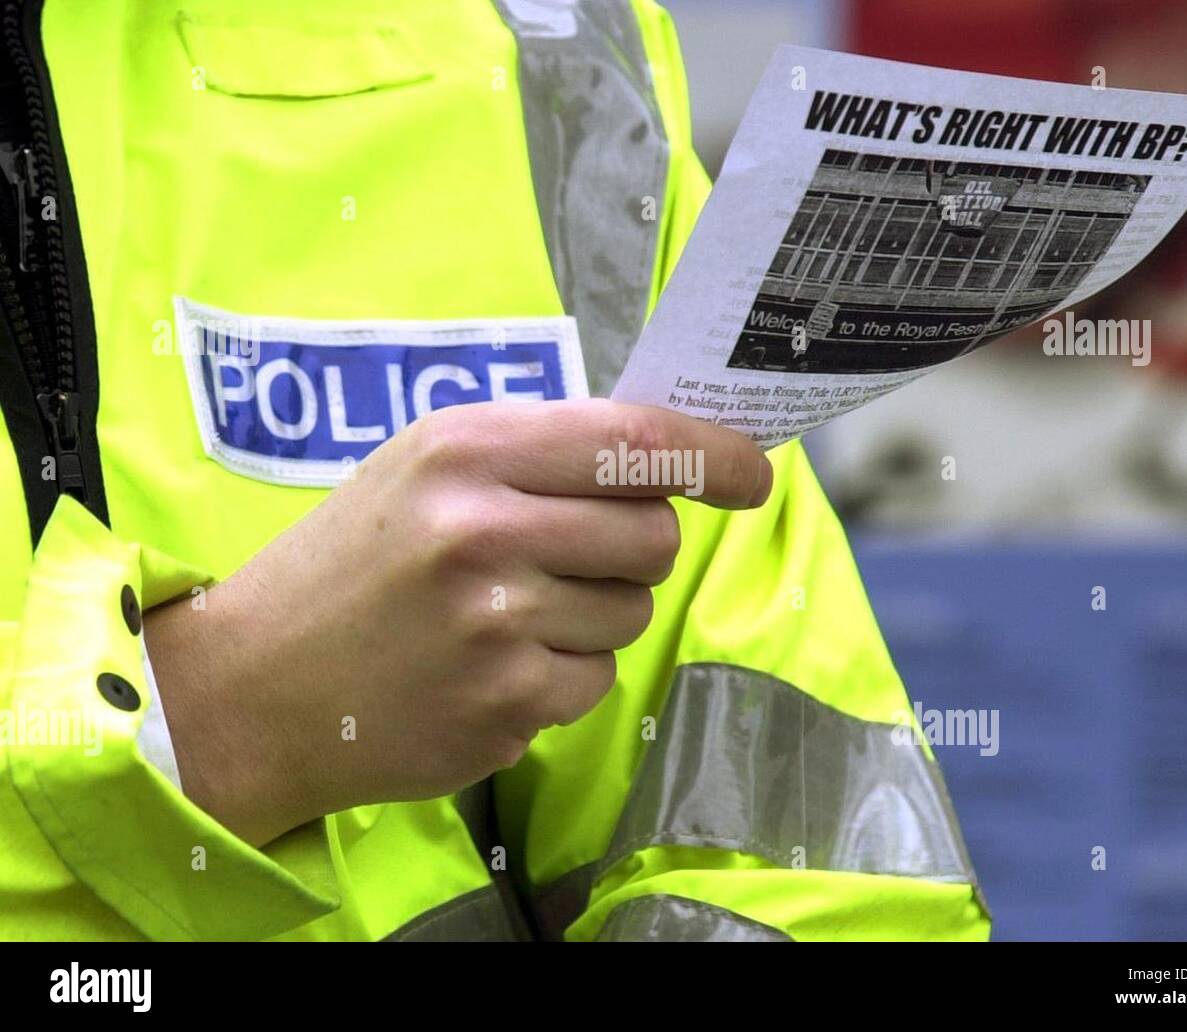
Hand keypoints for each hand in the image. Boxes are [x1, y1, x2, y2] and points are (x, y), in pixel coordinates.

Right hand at [145, 399, 771, 844]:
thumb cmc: (350, 563)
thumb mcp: (423, 469)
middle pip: (653, 536)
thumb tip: (663, 462)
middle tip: (574, 557)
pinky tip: (492, 668)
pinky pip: (596, 681)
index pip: (633, 440)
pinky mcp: (504, 703)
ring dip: (592, 615)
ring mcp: (496, 623)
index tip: (753, 475)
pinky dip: (561, 676)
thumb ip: (537, 454)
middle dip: (634, 549)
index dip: (713, 456)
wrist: (253, 684)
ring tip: (507, 615)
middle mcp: (485, 528)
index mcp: (468, 450)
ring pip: (631, 612)